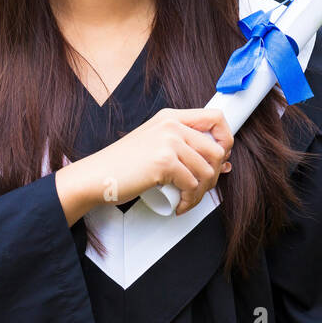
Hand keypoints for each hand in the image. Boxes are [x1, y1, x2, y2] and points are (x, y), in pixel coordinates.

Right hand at [57, 107, 232, 223]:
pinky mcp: (164, 162)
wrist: (96, 176)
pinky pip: (192, 185)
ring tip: (188, 199)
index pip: (216, 118)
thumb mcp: (156, 144)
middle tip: (201, 187)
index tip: (221, 157)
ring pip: (207, 170)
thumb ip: (185, 147)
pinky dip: (189, 200)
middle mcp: (172, 125)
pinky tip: (179, 205)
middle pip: (217, 149)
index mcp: (171, 117)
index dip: (226, 138)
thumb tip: (225, 162)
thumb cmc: (123, 165)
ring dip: (202, 192)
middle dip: (214, 174)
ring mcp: (169, 142)